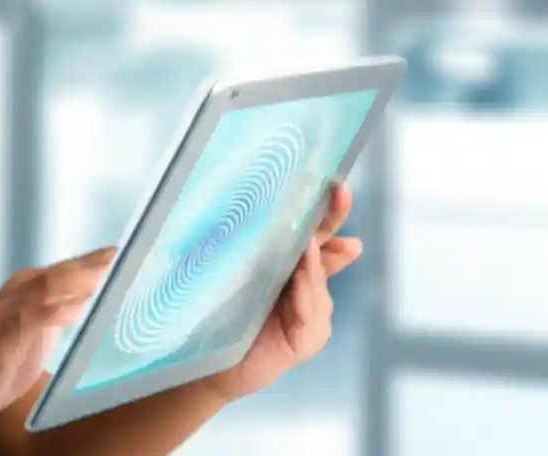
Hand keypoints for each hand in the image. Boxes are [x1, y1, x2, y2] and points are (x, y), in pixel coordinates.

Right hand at [0, 246, 116, 432]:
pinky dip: (61, 308)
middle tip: (134, 257)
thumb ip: (62, 316)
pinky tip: (81, 308)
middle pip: (67, 269)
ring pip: (54, 283)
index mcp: (29, 287)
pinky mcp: (6, 329)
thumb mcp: (39, 336)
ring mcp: (11, 307)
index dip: (102, 262)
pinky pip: (37, 313)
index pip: (72, 268)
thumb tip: (97, 304)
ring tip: (114, 272)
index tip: (136, 256)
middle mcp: (20, 289)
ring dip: (85, 277)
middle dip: (100, 263)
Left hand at [199, 182, 360, 401]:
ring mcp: (313, 313)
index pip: (314, 234)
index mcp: (291, 265)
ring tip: (307, 242)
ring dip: (312, 262)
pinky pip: (312, 312)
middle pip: (326, 250)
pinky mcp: (309, 337)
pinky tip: (299, 278)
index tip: (337, 186)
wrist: (207, 362)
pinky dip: (306, 294)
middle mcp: (307, 286)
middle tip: (340, 194)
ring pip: (318, 280)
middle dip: (332, 222)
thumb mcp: (233, 271)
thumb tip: (252, 213)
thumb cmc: (217, 312)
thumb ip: (252, 248)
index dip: (328, 211)